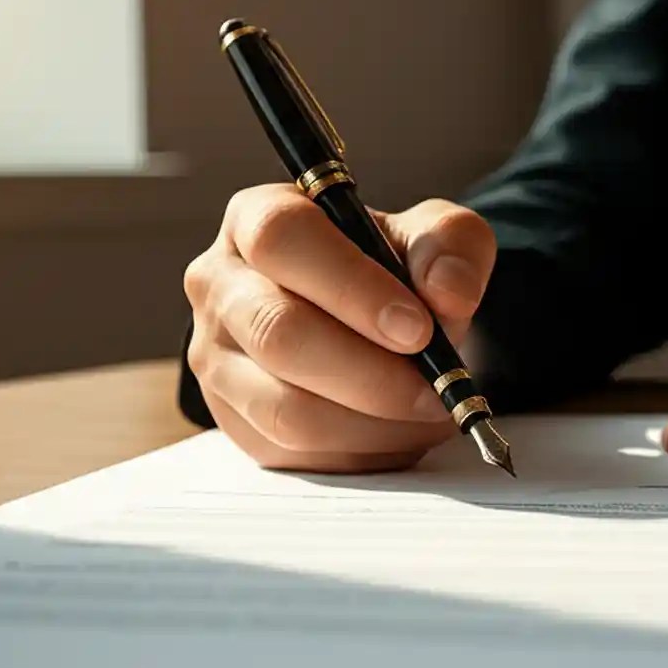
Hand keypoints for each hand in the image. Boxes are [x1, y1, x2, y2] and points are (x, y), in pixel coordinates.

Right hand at [183, 185, 495, 472]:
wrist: (368, 320)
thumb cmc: (389, 268)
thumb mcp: (433, 237)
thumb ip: (452, 247)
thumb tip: (448, 291)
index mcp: (258, 216)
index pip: (282, 238)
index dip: (352, 286)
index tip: (417, 328)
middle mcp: (221, 283)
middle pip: (278, 334)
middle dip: (369, 372)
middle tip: (432, 388)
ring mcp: (215, 356)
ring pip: (284, 408)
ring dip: (370, 422)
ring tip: (425, 411)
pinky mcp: (232, 417)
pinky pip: (293, 450)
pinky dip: (359, 451)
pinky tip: (397, 431)